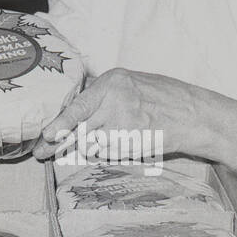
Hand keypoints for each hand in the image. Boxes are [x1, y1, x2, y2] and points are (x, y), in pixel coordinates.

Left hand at [31, 67, 199, 162]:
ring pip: (90, 144)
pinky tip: (123, 142)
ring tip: (107, 139)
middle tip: (42, 153)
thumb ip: (104, 94)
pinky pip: (107, 153)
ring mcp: (124, 124)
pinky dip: (109, 152)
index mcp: (112, 82)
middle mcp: (114, 101)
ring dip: (91, 146)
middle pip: (78, 129)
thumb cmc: (164, 97)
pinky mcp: (132, 143)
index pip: (77, 106)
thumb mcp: (131, 83)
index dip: (58, 124)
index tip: (45, 136)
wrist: (194, 114)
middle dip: (60, 143)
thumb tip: (74, 111)